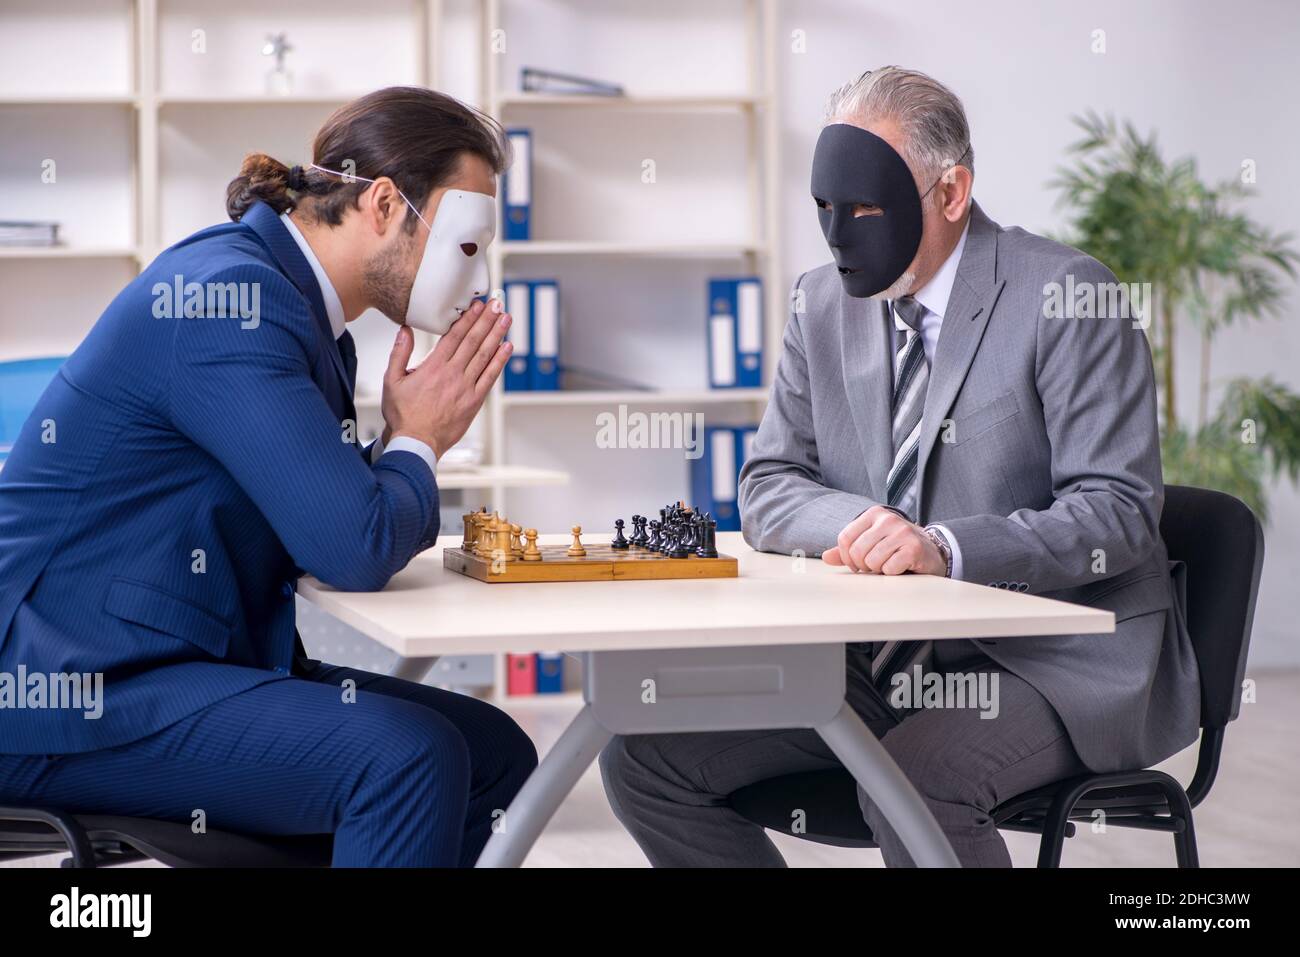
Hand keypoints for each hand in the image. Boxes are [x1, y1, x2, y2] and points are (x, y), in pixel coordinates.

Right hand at [381, 300, 511, 458]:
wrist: (416, 442)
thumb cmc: (403, 414)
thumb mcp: (391, 380)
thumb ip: (399, 353)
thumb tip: (405, 329)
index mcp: (433, 367)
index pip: (455, 335)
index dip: (468, 318)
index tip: (477, 304)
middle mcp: (452, 374)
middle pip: (474, 341)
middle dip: (487, 320)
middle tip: (498, 304)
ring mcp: (466, 388)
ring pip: (485, 355)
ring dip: (497, 335)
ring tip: (506, 318)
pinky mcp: (474, 401)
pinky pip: (491, 377)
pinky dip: (500, 361)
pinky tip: (507, 347)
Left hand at [822, 505, 946, 575]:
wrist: (932, 551)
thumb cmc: (897, 547)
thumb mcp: (871, 543)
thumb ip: (848, 549)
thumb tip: (825, 557)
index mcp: (874, 514)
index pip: (845, 538)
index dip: (846, 557)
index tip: (856, 564)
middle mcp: (888, 519)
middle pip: (857, 551)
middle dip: (862, 566)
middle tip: (874, 566)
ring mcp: (902, 532)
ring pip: (872, 561)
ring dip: (878, 570)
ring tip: (888, 564)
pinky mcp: (914, 548)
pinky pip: (889, 568)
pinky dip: (892, 572)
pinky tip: (900, 566)